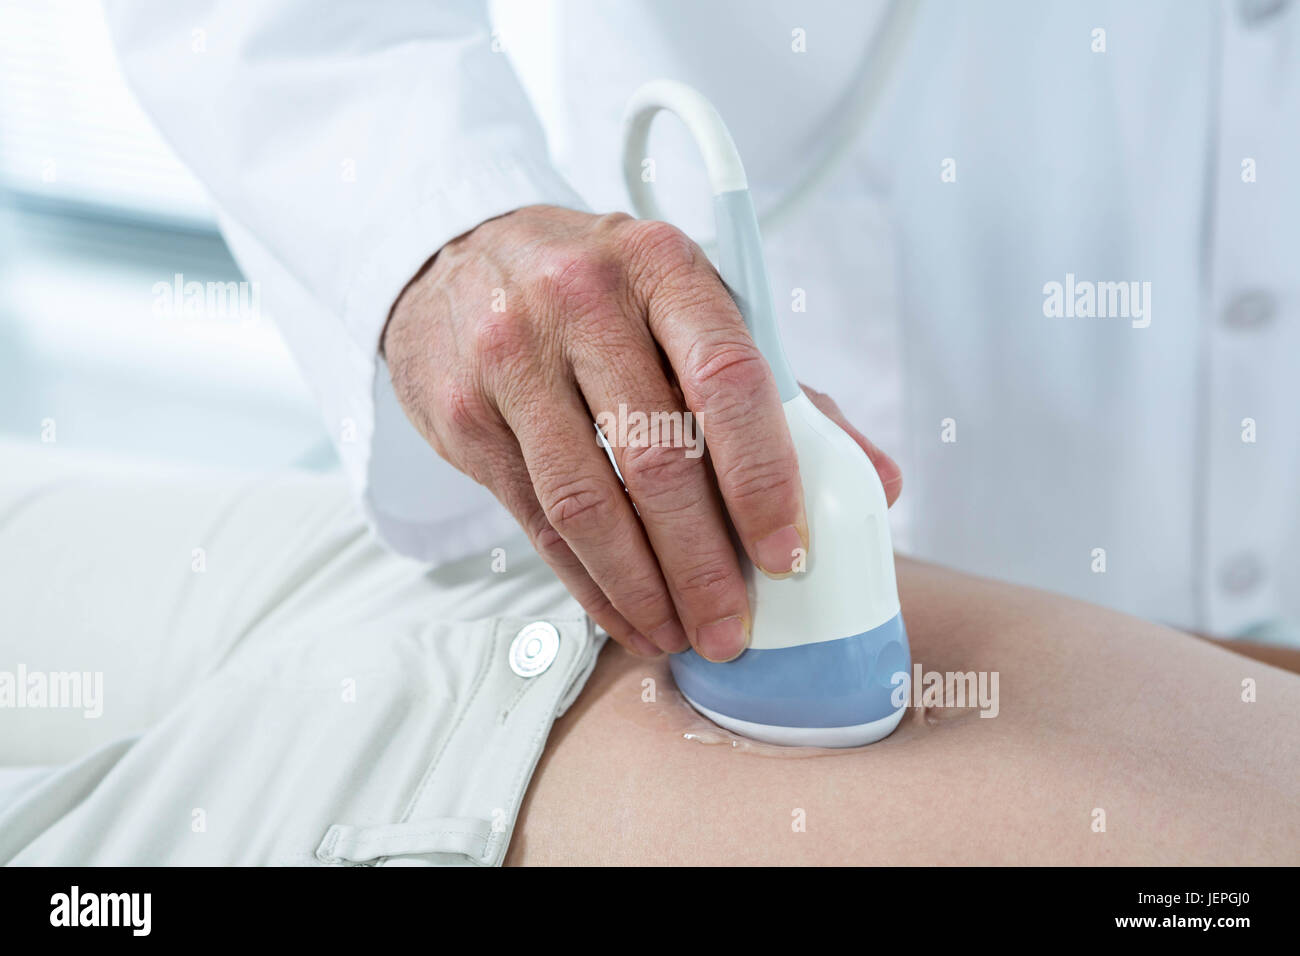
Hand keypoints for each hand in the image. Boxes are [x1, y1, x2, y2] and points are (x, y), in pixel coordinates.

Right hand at [383, 205, 895, 659]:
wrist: (459, 258)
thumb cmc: (604, 293)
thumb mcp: (689, 304)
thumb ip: (779, 390)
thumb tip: (873, 481)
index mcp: (663, 266)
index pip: (727, 378)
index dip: (763, 478)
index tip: (786, 555)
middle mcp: (581, 302)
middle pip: (656, 457)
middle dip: (703, 563)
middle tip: (733, 628)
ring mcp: (512, 357)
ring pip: (586, 503)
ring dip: (643, 589)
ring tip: (681, 637)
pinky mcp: (466, 415)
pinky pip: (535, 521)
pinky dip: (588, 584)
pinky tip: (626, 615)